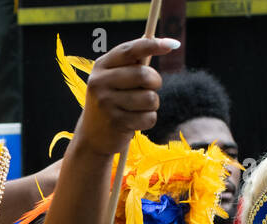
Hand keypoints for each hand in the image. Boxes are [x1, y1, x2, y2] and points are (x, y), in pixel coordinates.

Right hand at [76, 37, 177, 156]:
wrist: (93, 136)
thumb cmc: (113, 100)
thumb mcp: (115, 78)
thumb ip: (133, 62)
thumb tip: (165, 44)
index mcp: (101, 66)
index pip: (130, 50)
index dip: (152, 45)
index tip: (172, 44)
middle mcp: (100, 83)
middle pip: (144, 75)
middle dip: (155, 81)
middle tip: (152, 87)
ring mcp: (106, 103)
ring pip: (150, 98)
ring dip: (152, 104)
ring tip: (139, 108)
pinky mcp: (116, 123)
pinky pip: (149, 118)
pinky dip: (148, 120)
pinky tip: (136, 121)